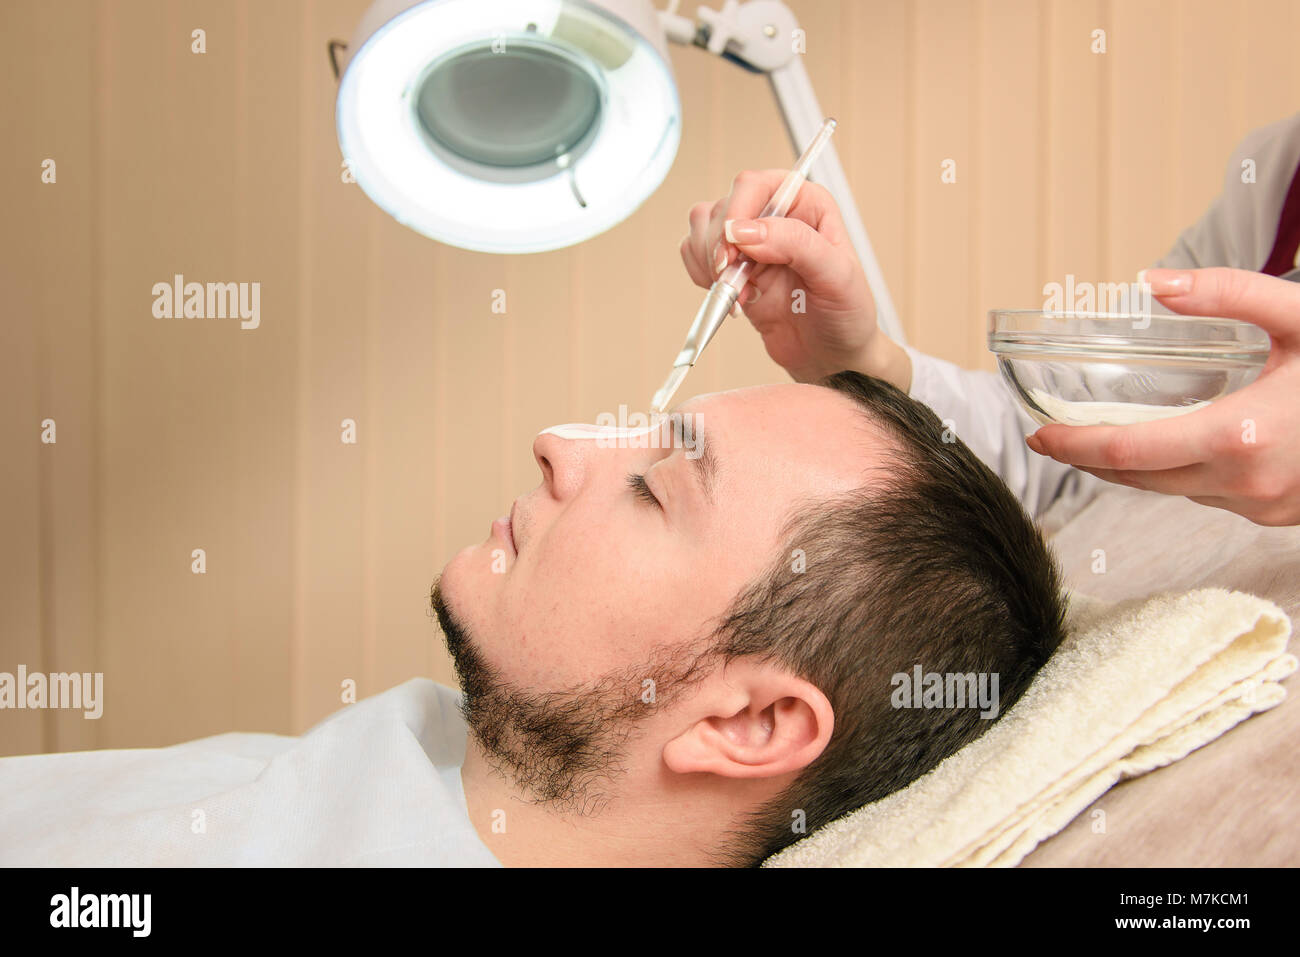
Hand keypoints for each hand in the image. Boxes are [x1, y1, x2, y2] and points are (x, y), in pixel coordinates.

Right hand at [679, 169, 904, 386]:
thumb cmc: (846, 314)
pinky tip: (731, 298)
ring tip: (739, 293)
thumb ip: (795, 244)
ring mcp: (751, 244)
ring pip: (702, 228)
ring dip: (708, 263)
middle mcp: (775, 217)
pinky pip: (696, 257)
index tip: (734, 247)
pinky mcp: (733, 270)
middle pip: (722, 208)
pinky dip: (702, 277)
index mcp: (806, 204)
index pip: (755, 184)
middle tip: (734, 280)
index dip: (737, 211)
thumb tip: (744, 230)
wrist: (833, 356)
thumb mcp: (836, 275)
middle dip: (719, 247)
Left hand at [1028, 267, 1299, 525]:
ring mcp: (1262, 508)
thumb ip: (1227, 294)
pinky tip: (1180, 446)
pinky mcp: (1277, 518)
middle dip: (1093, 457)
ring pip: (1173, 490)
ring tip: (1109, 435)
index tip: (1037, 434)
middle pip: (1137, 478)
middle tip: (1057, 434)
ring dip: (1139, 466)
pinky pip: (1209, 496)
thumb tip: (1155, 281)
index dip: (1071, 445)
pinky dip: (1184, 473)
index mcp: (1240, 437)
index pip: (1124, 452)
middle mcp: (1245, 484)